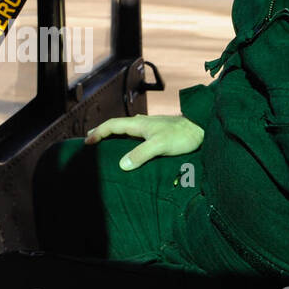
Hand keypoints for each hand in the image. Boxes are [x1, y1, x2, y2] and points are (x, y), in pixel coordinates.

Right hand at [84, 115, 203, 170]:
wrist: (201, 128)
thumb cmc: (181, 136)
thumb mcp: (159, 145)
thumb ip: (140, 154)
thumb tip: (122, 164)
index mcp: (138, 125)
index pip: (111, 126)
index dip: (98, 133)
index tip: (86, 142)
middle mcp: (142, 124)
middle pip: (117, 126)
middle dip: (102, 131)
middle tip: (91, 139)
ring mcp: (150, 128)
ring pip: (127, 130)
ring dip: (114, 135)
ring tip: (107, 143)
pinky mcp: (159, 133)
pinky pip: (136, 135)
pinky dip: (127, 138)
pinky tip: (131, 144)